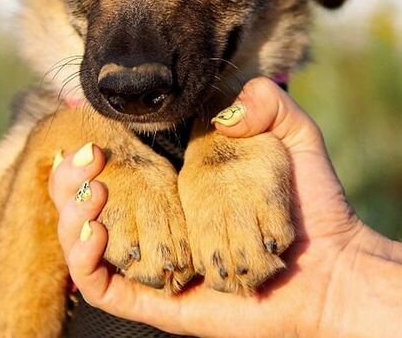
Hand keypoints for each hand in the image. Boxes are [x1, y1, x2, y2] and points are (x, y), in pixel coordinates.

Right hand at [48, 77, 384, 337]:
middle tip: (81, 159)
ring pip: (81, 242)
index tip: (87, 128)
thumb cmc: (314, 207)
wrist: (334, 271)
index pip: (114, 168)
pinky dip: (82, 257)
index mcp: (176, 189)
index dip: (89, 148)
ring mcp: (153, 262)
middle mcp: (157, 225)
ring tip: (86, 191)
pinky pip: (99, 285)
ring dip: (69, 212)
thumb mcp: (294, 137)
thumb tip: (227, 102)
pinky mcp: (156, 301)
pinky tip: (95, 227)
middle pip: (85, 203)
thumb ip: (267, 102)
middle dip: (67, 179)